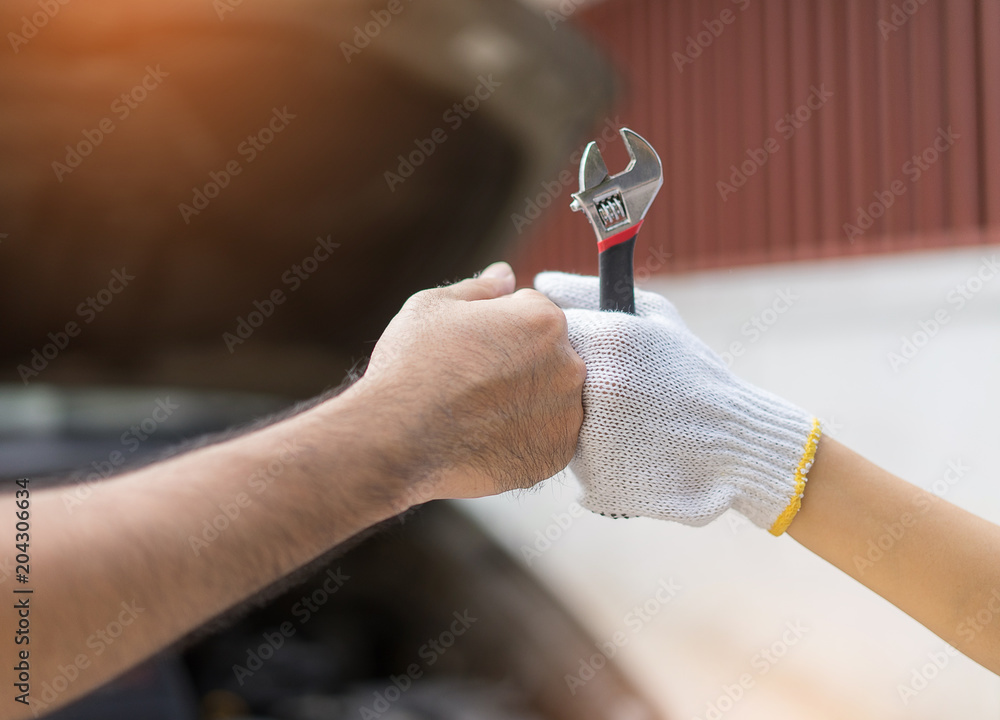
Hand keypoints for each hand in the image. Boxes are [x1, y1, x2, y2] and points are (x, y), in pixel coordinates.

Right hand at [351, 262, 585, 505]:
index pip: (534, 313)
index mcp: (544, 320)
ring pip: (551, 398)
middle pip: (549, 355)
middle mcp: (568, 366)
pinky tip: (488, 437)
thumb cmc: (412, 367)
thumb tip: (505, 274)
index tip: (471, 348)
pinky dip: (525, 437)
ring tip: (478, 412)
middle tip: (472, 381)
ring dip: (526, 401)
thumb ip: (479, 289)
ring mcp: (566, 415)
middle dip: (520, 362)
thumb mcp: (433, 308)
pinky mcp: (557, 456)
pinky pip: (548, 438)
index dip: (499, 328)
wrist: (398, 441)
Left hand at [534, 272, 820, 534]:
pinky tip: (620, 447)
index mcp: (608, 340)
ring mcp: (594, 435)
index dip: (551, 341)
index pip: (540, 331)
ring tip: (619, 420)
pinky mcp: (594, 476)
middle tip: (604, 390)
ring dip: (567, 419)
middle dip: (554, 380)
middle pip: (536, 378)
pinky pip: (564, 458)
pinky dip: (584, 452)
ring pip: (546, 421)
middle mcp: (594, 387)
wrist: (734, 445)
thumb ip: (590, 292)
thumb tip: (539, 280)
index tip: (574, 349)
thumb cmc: (692, 373)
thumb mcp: (655, 316)